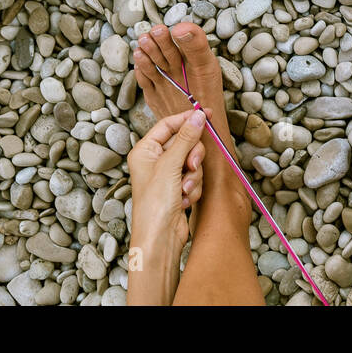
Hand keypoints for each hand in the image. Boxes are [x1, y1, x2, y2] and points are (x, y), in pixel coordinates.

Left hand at [127, 110, 206, 258]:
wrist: (159, 238)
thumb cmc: (154, 203)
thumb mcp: (170, 165)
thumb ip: (186, 139)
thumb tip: (198, 116)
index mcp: (145, 151)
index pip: (168, 125)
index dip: (187, 119)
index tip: (207, 114)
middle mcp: (155, 161)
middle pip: (184, 143)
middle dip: (192, 157)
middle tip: (191, 166)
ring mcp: (167, 175)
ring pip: (193, 162)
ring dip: (193, 176)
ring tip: (183, 190)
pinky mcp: (178, 188)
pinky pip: (194, 178)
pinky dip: (193, 188)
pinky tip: (183, 200)